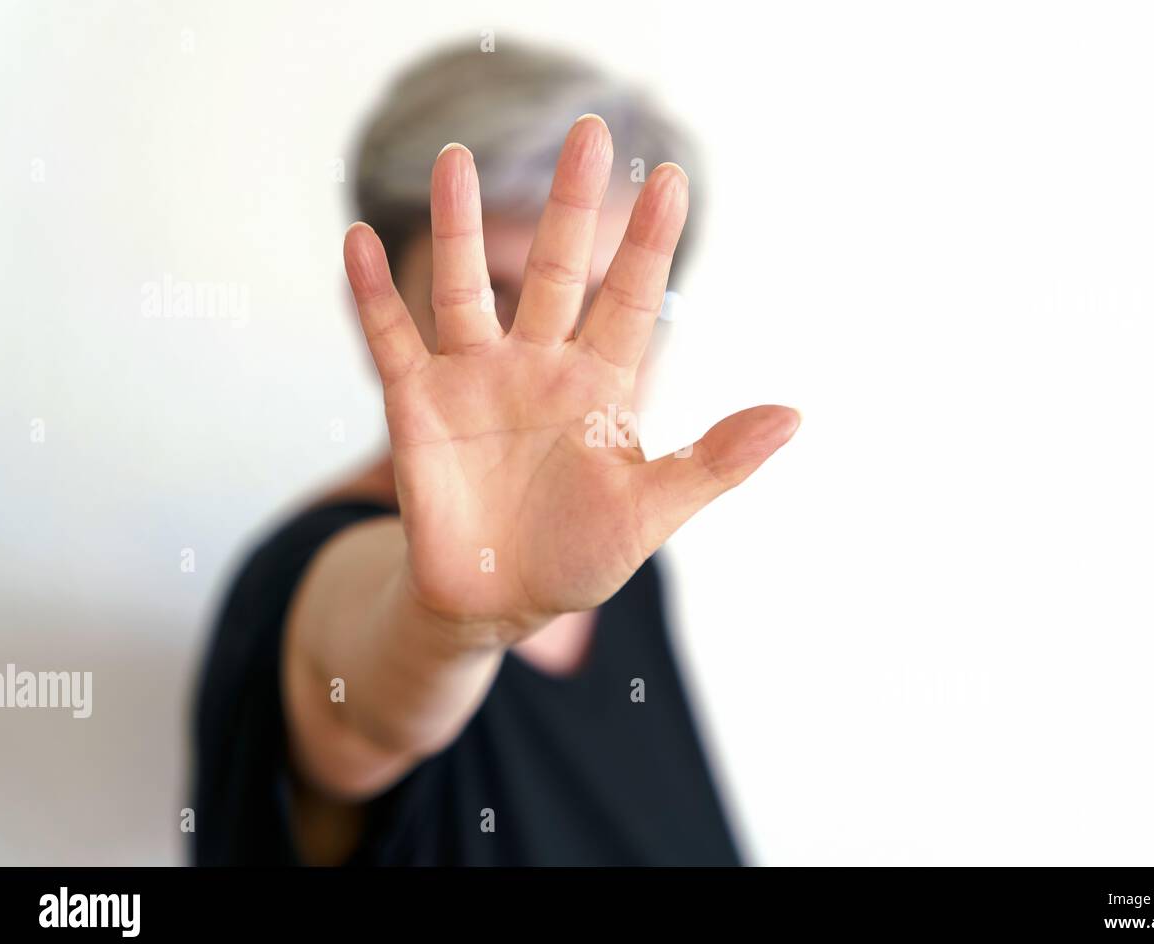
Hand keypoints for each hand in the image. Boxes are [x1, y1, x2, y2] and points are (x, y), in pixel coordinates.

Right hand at [343, 115, 798, 641]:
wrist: (495, 601)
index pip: (631, 299)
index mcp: (599, 385)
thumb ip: (714, 461)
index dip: (650, 243)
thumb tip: (794, 415)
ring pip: (466, 288)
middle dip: (572, 205)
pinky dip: (373, 293)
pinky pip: (392, 338)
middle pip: (556, 270)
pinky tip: (359, 238)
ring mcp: (475, 379)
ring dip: (460, 226)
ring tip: (456, 159)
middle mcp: (538, 366)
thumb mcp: (652, 511)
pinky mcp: (418, 405)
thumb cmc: (578, 556)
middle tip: (591, 132)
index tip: (673, 179)